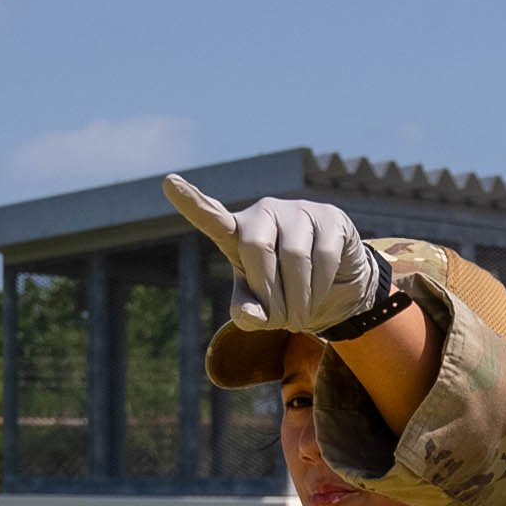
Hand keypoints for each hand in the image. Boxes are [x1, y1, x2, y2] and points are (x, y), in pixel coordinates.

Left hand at [166, 178, 392, 339]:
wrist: (336, 286)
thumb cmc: (285, 291)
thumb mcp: (260, 308)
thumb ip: (248, 312)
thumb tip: (250, 315)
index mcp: (238, 233)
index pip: (212, 217)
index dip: (192, 202)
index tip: (169, 183)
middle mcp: (264, 213)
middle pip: (255, 247)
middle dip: (269, 292)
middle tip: (281, 322)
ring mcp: (298, 211)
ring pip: (294, 255)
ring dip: (298, 299)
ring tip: (300, 318)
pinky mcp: (330, 217)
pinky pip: (323, 255)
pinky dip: (320, 287)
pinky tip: (319, 296)